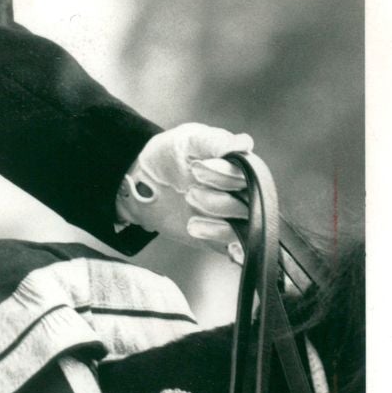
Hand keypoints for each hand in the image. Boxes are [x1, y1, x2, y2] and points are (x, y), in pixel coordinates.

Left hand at [116, 123, 254, 261]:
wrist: (142, 181)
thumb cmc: (171, 154)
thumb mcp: (189, 140)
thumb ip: (215, 142)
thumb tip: (245, 143)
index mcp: (239, 167)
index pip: (246, 175)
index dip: (223, 175)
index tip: (196, 168)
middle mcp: (241, 193)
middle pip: (249, 205)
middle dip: (219, 202)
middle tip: (190, 193)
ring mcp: (232, 217)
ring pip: (244, 228)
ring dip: (219, 228)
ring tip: (192, 223)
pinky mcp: (221, 238)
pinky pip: (238, 248)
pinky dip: (240, 252)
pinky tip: (232, 252)